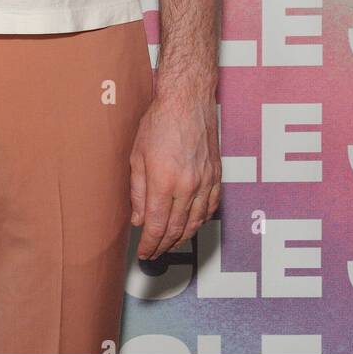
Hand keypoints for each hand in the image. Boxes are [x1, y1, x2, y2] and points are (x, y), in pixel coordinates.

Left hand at [129, 90, 220, 259]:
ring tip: (170, 244)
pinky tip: (192, 226)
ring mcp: (205, 182)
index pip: (156, 225)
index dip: (149, 244)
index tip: (144, 252)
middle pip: (176, 229)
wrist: (188, 100)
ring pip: (195, 223)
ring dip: (182, 238)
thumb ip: (138, 190)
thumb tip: (138, 219)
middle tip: (154, 253)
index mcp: (163, 181)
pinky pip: (210, 208)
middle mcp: (187, 186)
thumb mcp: (137, 155)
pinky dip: (200, 222)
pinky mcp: (216, 176)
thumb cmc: (160, 121)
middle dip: (163, 245)